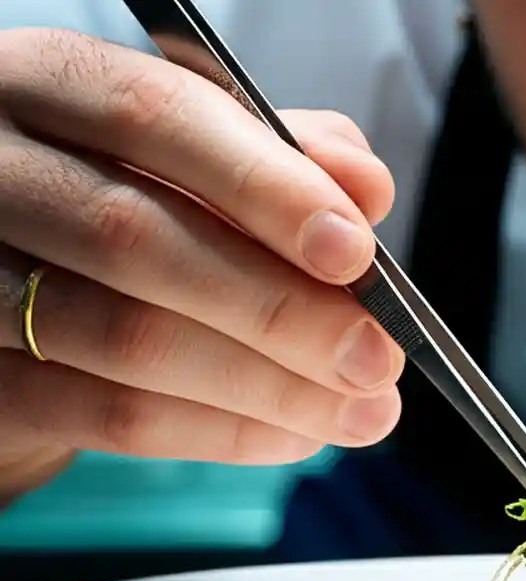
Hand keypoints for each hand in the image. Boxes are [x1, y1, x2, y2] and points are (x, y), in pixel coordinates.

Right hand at [0, 29, 405, 503]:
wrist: (25, 269)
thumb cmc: (134, 195)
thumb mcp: (201, 149)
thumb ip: (282, 153)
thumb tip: (365, 189)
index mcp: (53, 85)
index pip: (157, 119)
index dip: (265, 188)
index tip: (355, 253)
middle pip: (135, 239)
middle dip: (280, 310)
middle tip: (376, 359)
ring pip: (123, 338)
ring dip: (265, 387)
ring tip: (360, 412)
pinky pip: (101, 415)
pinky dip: (217, 432)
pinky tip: (293, 434)